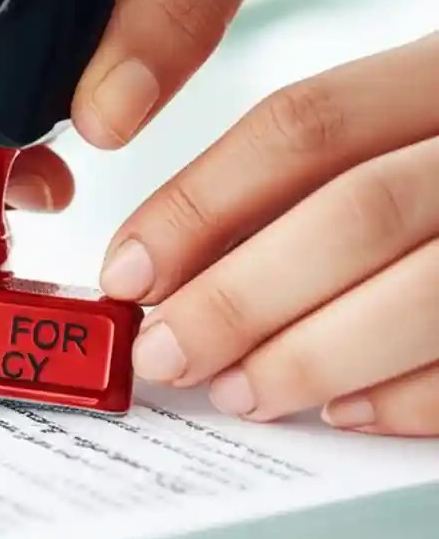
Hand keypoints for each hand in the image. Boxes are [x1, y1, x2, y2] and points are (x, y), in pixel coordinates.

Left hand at [100, 33, 438, 435]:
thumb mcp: (403, 135)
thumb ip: (308, 185)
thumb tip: (169, 269)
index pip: (305, 125)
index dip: (201, 202)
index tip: (128, 269)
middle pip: (359, 210)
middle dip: (241, 295)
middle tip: (167, 352)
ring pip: (426, 289)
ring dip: (314, 353)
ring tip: (241, 391)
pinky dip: (411, 396)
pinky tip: (345, 413)